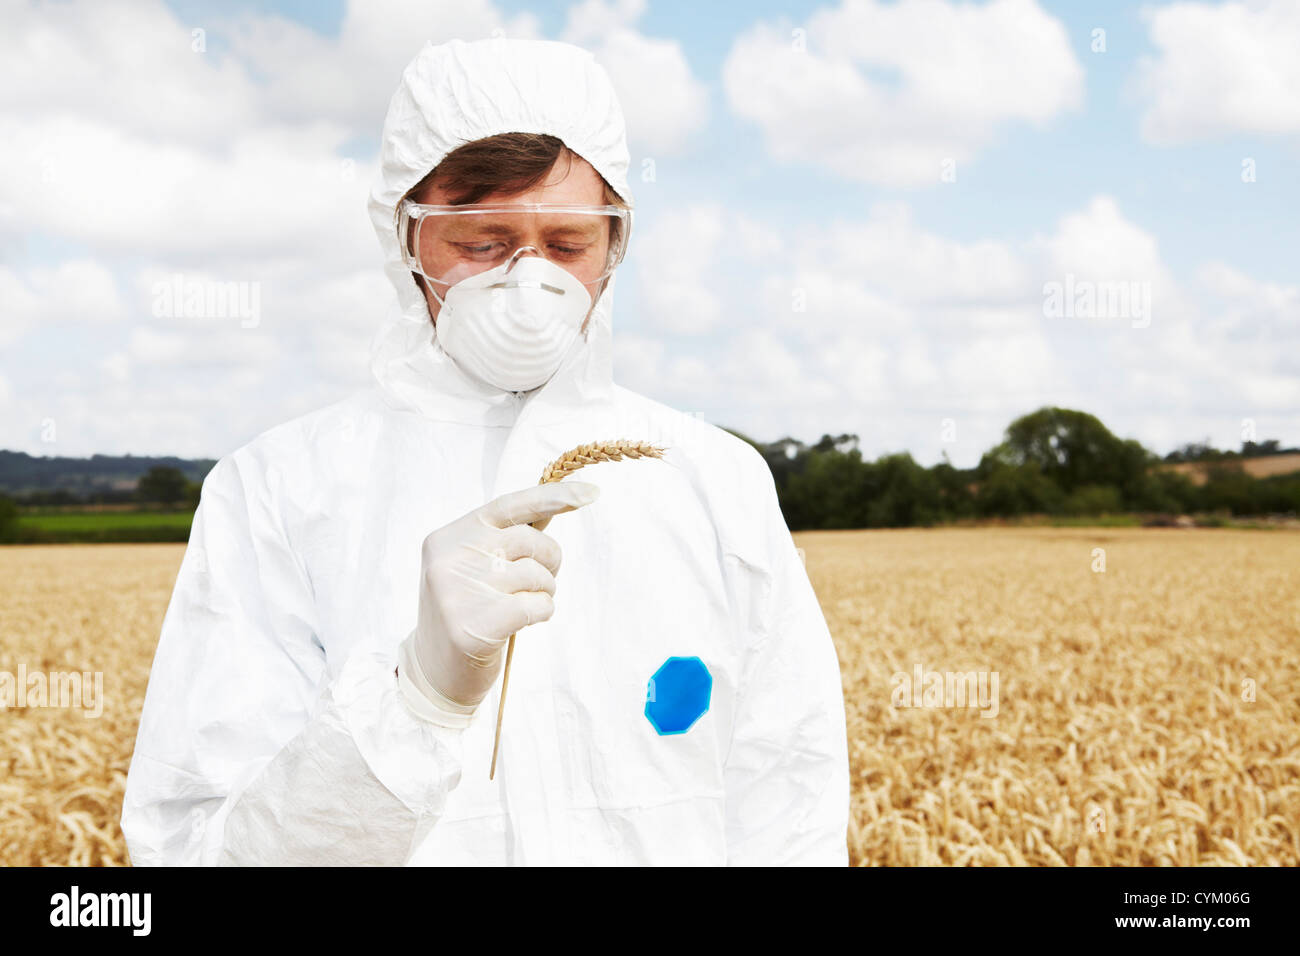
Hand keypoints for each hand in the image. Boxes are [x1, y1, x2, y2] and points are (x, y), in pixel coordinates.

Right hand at [398, 481, 600, 722]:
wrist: (435, 673)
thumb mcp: (474, 567)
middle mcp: (450, 559)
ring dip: (545, 591)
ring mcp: (459, 592)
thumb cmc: (467, 613)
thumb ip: (505, 539)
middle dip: (550, 560)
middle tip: (541, 580)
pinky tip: (523, 622)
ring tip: (524, 604)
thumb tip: (555, 506)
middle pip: (529, 540)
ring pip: (537, 574)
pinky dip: (542, 612)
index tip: (591, 494)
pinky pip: (537, 605)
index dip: (553, 497)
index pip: (507, 505)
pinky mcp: (474, 625)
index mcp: (448, 537)